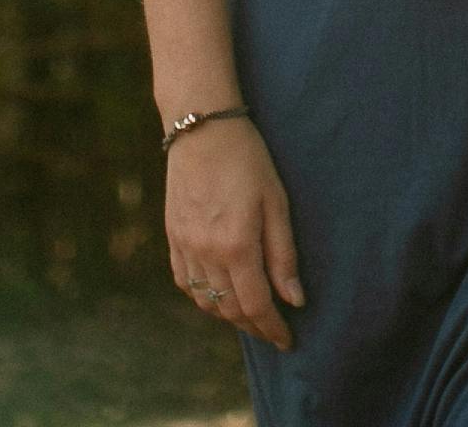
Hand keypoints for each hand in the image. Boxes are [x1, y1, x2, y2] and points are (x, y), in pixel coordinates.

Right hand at [164, 119, 303, 349]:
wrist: (201, 128)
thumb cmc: (247, 160)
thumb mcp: (277, 202)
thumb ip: (284, 255)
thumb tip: (294, 299)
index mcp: (236, 246)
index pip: (256, 305)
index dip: (273, 328)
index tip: (288, 340)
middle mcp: (206, 253)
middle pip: (230, 309)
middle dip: (254, 326)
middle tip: (273, 332)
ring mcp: (185, 247)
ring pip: (205, 301)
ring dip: (229, 315)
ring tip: (250, 315)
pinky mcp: (172, 237)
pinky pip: (185, 282)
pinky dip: (202, 297)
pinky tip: (217, 294)